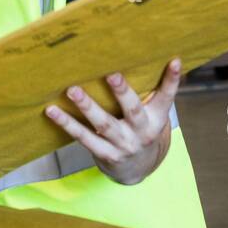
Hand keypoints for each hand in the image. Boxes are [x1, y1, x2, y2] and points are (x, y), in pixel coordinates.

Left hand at [44, 57, 181, 185]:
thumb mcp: (153, 114)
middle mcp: (142, 132)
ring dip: (87, 106)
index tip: (174, 61)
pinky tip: (52, 111)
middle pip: (133, 110)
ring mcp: (123, 145)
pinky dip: (67, 124)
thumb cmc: (141, 130)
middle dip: (122, 92)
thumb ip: (155, 90)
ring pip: (104, 124)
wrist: (137, 170)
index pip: (167, 97)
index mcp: (156, 118)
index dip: (172, 80)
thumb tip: (163, 56)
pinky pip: (83, 138)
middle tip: (111, 73)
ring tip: (72, 90)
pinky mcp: (105, 154)